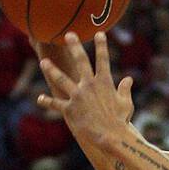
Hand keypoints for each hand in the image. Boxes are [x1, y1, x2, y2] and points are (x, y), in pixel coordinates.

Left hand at [37, 31, 134, 159]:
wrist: (111, 137)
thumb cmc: (120, 121)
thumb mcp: (126, 103)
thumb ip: (125, 89)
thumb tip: (128, 79)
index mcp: (104, 82)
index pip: (103, 60)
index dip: (101, 45)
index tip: (99, 33)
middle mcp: (89, 85)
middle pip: (80, 61)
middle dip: (74, 46)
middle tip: (68, 34)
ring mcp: (78, 96)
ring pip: (61, 79)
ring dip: (52, 70)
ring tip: (44, 62)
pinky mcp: (70, 109)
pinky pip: (56, 104)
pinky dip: (47, 101)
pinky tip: (40, 99)